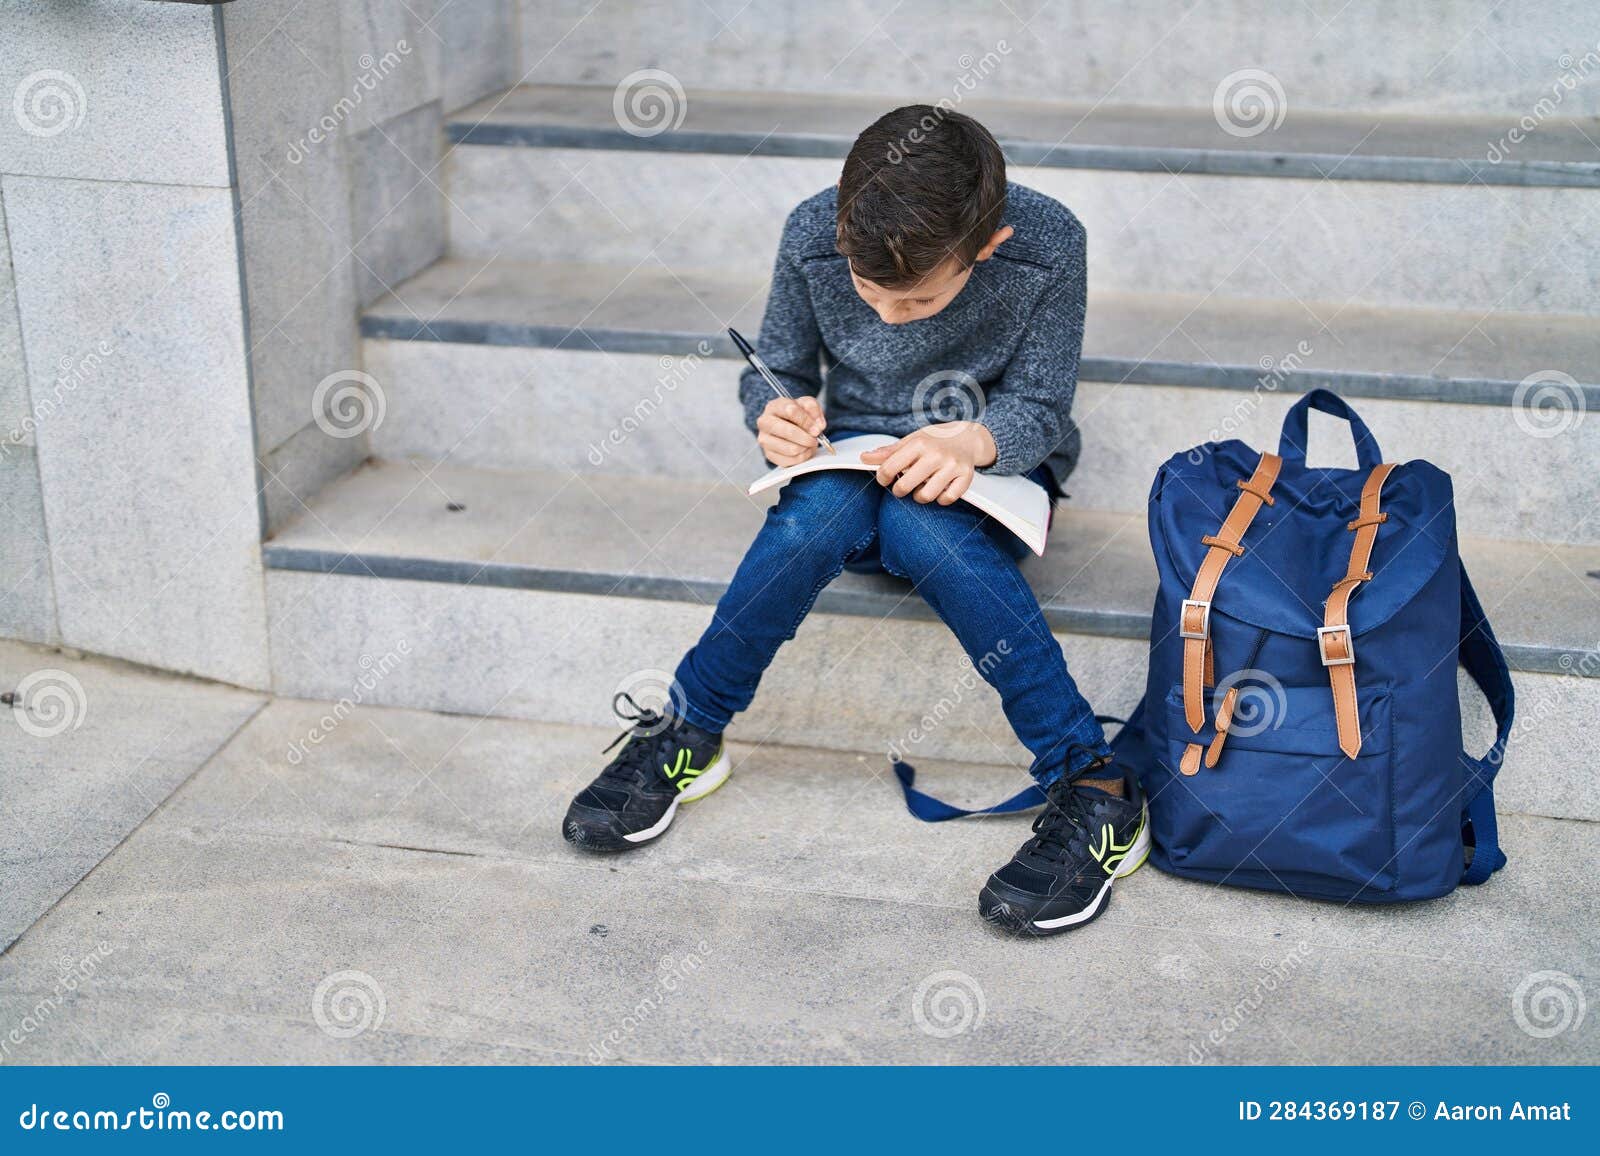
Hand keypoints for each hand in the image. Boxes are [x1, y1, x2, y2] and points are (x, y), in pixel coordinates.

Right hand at [757, 396, 826, 466]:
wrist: (789, 428)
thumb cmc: (797, 415)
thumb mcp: (807, 405)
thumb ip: (813, 408)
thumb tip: (818, 425)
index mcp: (774, 406)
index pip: (791, 411)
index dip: (807, 421)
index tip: (817, 428)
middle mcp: (765, 422)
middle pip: (789, 431)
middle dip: (807, 437)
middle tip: (815, 439)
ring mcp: (764, 440)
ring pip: (791, 449)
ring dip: (806, 448)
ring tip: (809, 444)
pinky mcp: (769, 455)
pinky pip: (791, 461)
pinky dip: (802, 457)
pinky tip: (803, 451)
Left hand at [860, 421, 997, 504]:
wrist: (968, 437)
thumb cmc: (934, 440)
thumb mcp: (911, 440)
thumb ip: (888, 452)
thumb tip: (863, 458)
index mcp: (919, 443)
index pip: (890, 467)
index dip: (882, 477)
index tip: (885, 479)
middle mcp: (936, 454)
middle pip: (905, 486)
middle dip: (899, 490)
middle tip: (902, 486)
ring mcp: (952, 466)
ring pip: (926, 496)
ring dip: (920, 496)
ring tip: (921, 488)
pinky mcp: (965, 476)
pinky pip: (947, 499)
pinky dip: (941, 499)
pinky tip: (939, 490)